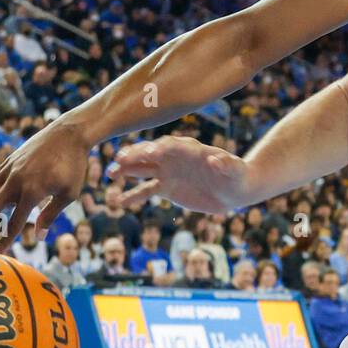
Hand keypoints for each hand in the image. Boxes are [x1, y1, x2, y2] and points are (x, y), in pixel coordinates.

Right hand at [0, 118, 91, 252]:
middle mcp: (16, 182)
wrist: (70, 133)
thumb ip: (51, 214)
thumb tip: (38, 236)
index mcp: (32, 193)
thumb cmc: (74, 166)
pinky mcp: (9, 162)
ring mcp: (9, 170)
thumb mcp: (69, 193)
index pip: (15, 223)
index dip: (4, 241)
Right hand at [108, 136, 250, 214]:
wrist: (234, 189)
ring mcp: (168, 172)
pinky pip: (146, 191)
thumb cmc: (237, 176)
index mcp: (190, 149)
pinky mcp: (166, 188)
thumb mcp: (234, 170)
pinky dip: (132, 196)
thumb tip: (216, 159)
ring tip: (111, 174)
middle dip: (135, 155)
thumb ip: (226, 164)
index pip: (170, 146)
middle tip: (118, 160)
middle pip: (150, 154)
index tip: (147, 154)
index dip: (159, 148)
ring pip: (143, 169)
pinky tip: (118, 202)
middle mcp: (174, 157)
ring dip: (126, 170)